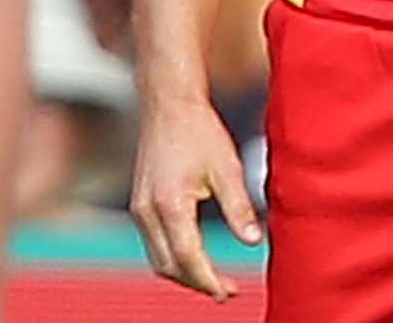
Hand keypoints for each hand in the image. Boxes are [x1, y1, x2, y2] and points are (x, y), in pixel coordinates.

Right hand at [129, 94, 261, 299]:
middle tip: (227, 290)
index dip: (210, 281)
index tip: (230, 291)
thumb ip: (239, 207)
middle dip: (197, 283)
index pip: (189, 258)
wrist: (168, 102)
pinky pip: (154, 244)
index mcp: (170, 204)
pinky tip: (195, 254)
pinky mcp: (138, 204)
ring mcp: (139, 208)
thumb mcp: (227, 167)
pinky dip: (173, 257)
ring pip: (158, 259)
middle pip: (169, 267)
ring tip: (214, 278)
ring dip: (184, 273)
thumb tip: (254, 241)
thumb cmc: (198, 129)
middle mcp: (147, 211)